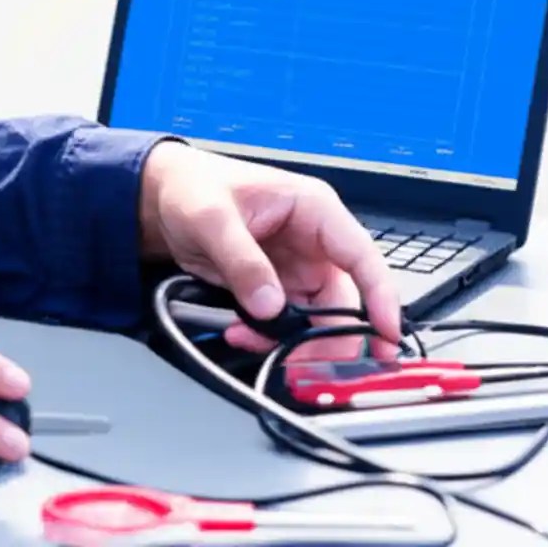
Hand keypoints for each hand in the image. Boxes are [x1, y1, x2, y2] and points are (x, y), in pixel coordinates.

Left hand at [139, 142, 400, 359]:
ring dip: (292, 340)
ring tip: (253, 341)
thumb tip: (269, 303)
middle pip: (343, 299)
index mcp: (312, 210)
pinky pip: (284, 321)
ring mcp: (294, 266)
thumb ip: (243, 261)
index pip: (362, 256)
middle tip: (306, 360)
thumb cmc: (193, 187)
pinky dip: (267, 335)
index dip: (381, 296)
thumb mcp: (212, 219)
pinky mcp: (273, 286)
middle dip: (329, 335)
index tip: (386, 332)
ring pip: (315, 317)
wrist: (161, 198)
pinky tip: (241, 332)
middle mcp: (312, 241)